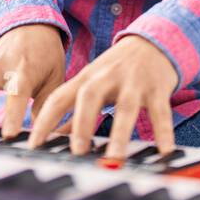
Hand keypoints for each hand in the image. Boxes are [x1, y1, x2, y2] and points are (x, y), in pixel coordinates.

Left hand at [26, 35, 178, 159]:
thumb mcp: (93, 83)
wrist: (153, 41)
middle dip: (82, 124)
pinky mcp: (158, 88)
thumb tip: (55, 136)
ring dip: (120, 134)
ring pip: (126, 107)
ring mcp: (134, 82)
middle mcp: (108, 77)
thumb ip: (74, 109)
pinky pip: (161, 112)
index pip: (59, 98)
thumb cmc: (117, 69)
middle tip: (76, 152)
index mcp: (87, 78)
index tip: (34, 145)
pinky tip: (164, 152)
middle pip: (89, 96)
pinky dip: (163, 132)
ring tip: (115, 158)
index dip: (45, 120)